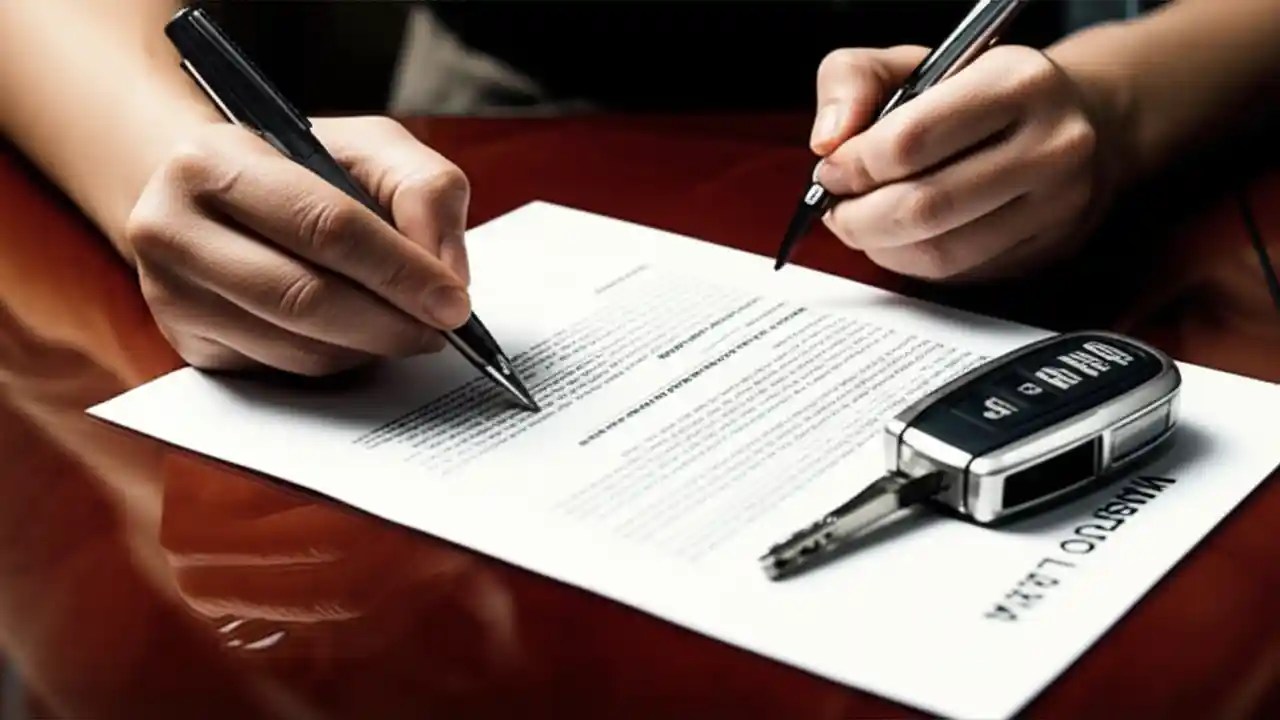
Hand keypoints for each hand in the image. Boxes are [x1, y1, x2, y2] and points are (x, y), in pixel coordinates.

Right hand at [124, 116, 471, 375]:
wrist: (219, 200)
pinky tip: (360, 336)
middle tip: (441, 330)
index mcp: (213, 161)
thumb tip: (447, 272)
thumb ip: (425, 190)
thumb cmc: (303, 170)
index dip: (400, 271)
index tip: (454, 301)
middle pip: (306, 297)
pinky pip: (284, 372)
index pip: (324, 226)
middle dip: (391, 321)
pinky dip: (339, 362)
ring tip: (408, 328)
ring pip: (297, 347)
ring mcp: (171, 296)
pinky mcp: (189, 347)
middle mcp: (172, 229)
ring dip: (370, 348)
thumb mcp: (370, 149)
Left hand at [811, 45, 1120, 280]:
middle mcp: (1051, 144)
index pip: (910, 141)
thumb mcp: (912, 62)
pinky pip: (956, 273)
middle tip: (837, 207)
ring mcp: (1057, 204)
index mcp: (1017, 81)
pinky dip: (908, 261)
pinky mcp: (1047, 248)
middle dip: (858, 216)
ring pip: (938, 252)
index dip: (854, 165)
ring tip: (862, 222)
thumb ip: (853, 82)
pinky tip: (898, 237)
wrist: (1074, 119)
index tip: (833, 170)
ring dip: (879, 245)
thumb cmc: (979, 90)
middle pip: (924, 207)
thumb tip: (828, 143)